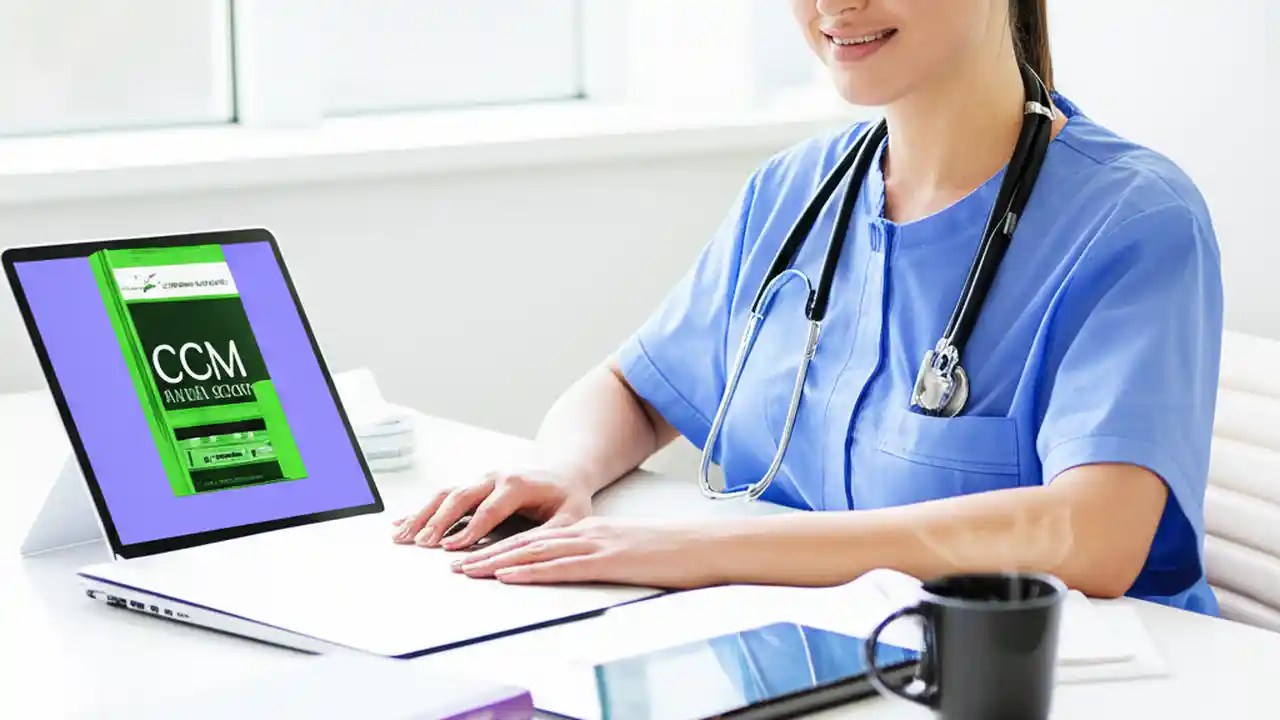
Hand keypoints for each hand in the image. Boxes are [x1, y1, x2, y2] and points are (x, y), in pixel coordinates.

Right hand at [391, 468, 592, 549]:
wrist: (564, 475)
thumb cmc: (567, 500)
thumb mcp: (570, 519)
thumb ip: (550, 536)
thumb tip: (529, 558)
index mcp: (518, 484)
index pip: (490, 508)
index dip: (470, 529)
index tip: (451, 548)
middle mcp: (495, 477)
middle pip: (461, 497)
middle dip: (439, 520)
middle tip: (421, 543)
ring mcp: (482, 480)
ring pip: (446, 494)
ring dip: (423, 514)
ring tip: (401, 535)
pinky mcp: (473, 487)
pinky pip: (444, 496)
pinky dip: (422, 510)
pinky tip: (402, 524)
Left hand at [449, 517, 723, 588]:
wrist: (704, 546)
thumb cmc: (672, 553)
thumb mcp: (629, 552)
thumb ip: (600, 558)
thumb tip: (577, 571)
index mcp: (591, 530)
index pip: (537, 537)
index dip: (501, 545)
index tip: (473, 554)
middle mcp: (587, 533)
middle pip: (527, 541)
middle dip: (486, 551)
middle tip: (454, 561)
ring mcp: (597, 545)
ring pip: (536, 551)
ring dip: (496, 560)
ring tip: (466, 569)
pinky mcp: (608, 561)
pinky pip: (561, 566)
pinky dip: (530, 570)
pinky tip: (508, 574)